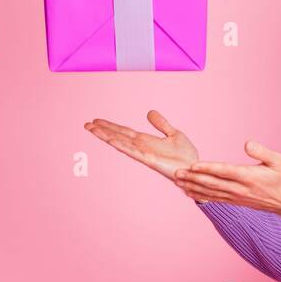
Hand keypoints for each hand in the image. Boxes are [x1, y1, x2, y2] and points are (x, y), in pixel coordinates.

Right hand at [84, 111, 198, 185]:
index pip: (124, 131)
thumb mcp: (173, 133)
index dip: (110, 126)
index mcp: (146, 141)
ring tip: (93, 130)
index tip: (96, 121)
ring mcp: (144, 154)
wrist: (194, 169)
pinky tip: (112, 141)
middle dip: (103, 130)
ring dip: (107, 136)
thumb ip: (161, 124)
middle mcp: (142, 147)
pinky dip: (123, 146)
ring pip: (121, 143)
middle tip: (86, 124)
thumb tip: (149, 112)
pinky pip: (134, 152)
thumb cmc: (186, 155)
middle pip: (118, 136)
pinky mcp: (150, 161)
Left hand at [175, 141, 280, 225]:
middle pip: (213, 183)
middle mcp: (241, 189)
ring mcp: (237, 197)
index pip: (225, 171)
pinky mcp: (236, 201)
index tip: (193, 165)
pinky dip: (201, 195)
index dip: (208, 168)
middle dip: (193, 178)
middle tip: (176, 173)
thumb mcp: (280, 161)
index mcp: (250, 177)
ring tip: (177, 182)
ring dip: (193, 187)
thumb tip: (247, 143)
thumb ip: (263, 152)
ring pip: (211, 192)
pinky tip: (189, 192)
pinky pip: (215, 199)